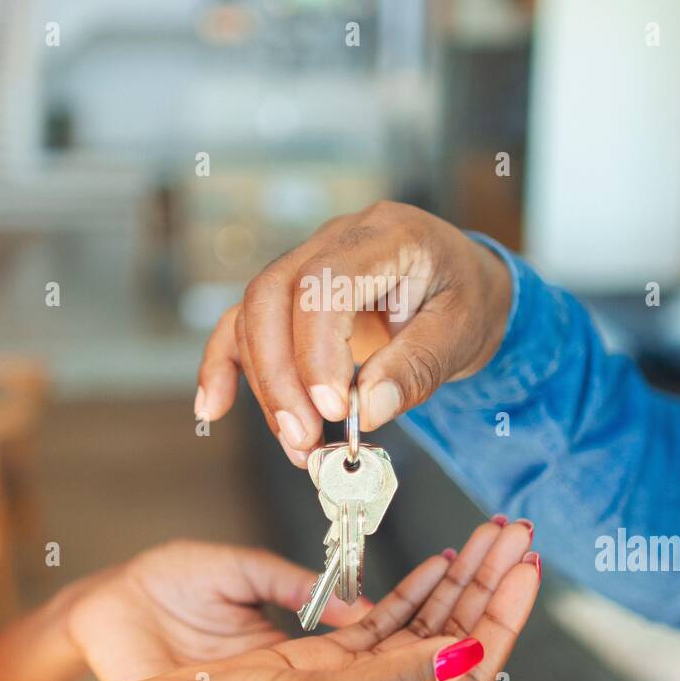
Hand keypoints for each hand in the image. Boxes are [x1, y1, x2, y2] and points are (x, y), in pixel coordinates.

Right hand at [98, 518, 538, 680]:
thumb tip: (473, 656)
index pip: (463, 677)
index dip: (502, 621)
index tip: (527, 571)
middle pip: (448, 647)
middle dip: (486, 589)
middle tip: (516, 532)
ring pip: (415, 630)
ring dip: (453, 584)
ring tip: (488, 536)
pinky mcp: (304, 669)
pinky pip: (373, 627)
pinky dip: (405, 593)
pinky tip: (434, 565)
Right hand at [195, 200, 511, 465]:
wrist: (464, 284)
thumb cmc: (467, 299)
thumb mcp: (463, 332)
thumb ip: (416, 367)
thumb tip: (366, 411)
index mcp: (387, 236)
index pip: (324, 282)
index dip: (317, 349)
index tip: (333, 409)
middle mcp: (336, 238)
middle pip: (273, 296)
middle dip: (280, 376)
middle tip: (303, 439)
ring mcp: (305, 262)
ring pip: (253, 315)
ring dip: (265, 386)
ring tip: (297, 444)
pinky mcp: (289, 297)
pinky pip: (243, 324)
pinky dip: (223, 365)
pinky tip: (212, 406)